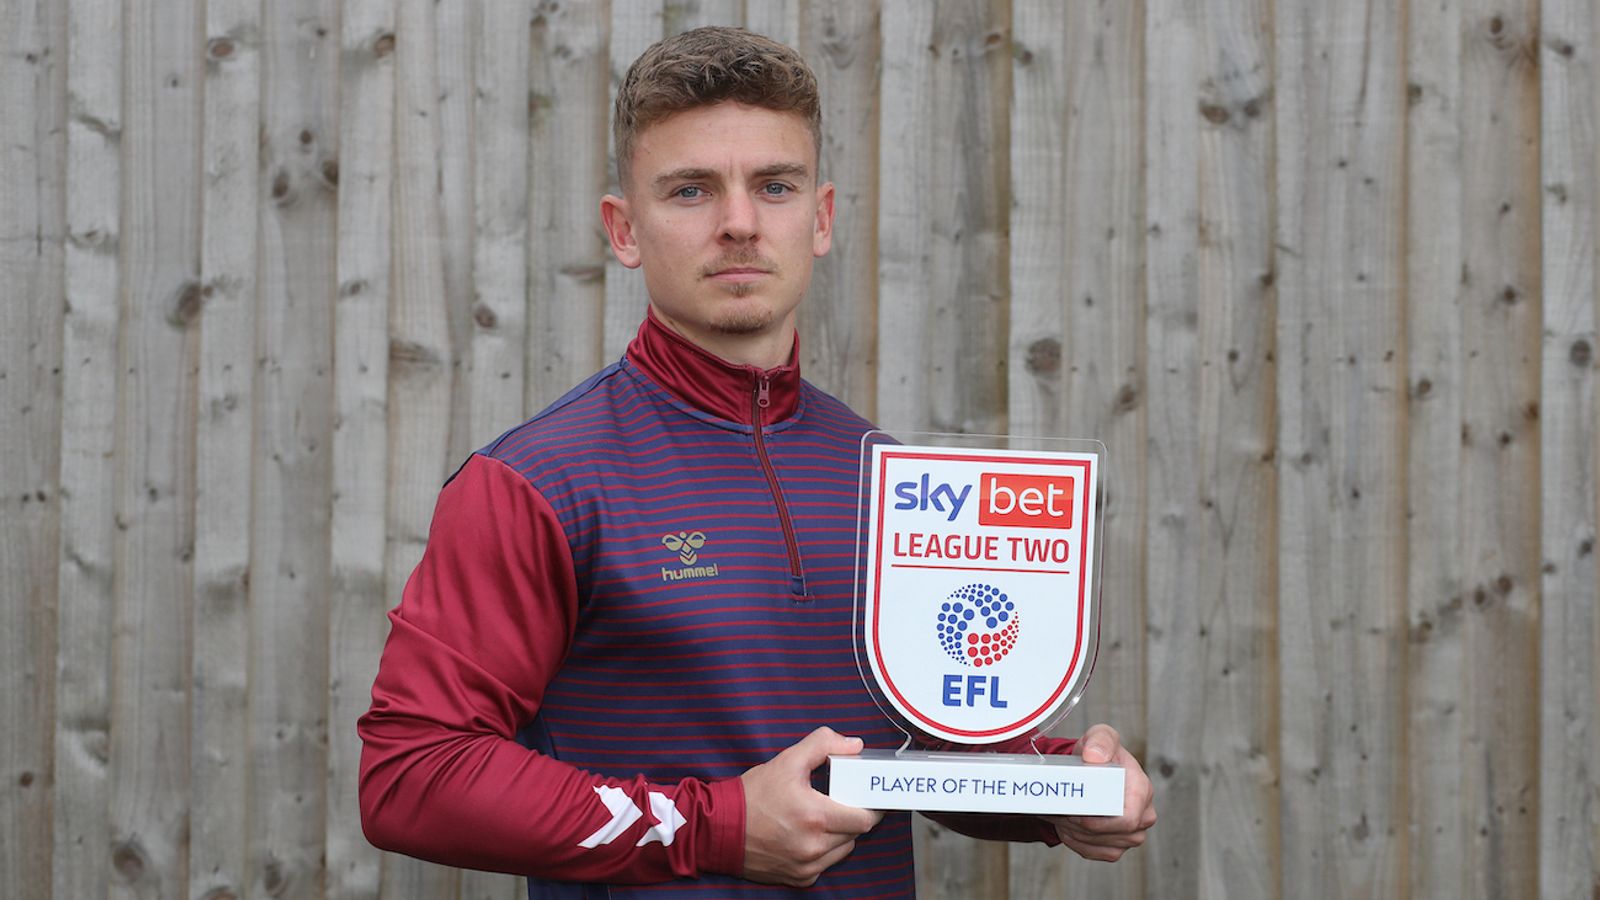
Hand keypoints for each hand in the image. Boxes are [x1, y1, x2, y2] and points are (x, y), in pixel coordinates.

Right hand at [739, 726, 884, 886]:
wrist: (719, 829)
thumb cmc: (751, 797)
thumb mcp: (787, 761)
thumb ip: (823, 745)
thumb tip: (853, 745)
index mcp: (815, 816)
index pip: (865, 819)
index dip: (871, 807)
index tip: (868, 798)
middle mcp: (813, 846)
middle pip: (856, 834)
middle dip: (853, 816)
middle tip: (842, 802)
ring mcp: (807, 865)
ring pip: (843, 850)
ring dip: (840, 834)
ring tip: (822, 818)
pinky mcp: (799, 878)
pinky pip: (826, 864)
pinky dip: (824, 850)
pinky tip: (808, 835)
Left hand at [1045, 724, 1156, 861]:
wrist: (1089, 770)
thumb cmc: (1098, 753)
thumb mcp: (1099, 736)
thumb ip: (1100, 740)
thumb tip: (1094, 756)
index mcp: (1143, 789)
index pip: (1129, 818)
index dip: (1099, 821)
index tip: (1074, 811)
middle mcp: (1144, 815)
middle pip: (1112, 834)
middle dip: (1079, 824)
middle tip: (1056, 810)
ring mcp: (1132, 834)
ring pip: (1100, 845)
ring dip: (1073, 832)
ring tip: (1056, 813)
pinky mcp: (1117, 846)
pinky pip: (1094, 852)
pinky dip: (1075, 841)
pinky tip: (1066, 826)